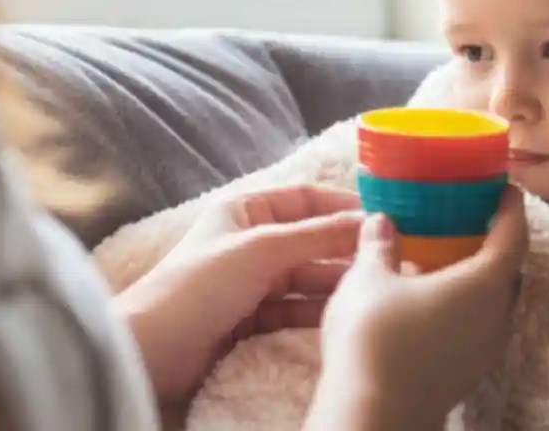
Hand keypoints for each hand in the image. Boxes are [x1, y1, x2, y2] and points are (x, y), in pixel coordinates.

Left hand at [114, 185, 363, 406]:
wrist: (153, 350)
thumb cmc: (198, 286)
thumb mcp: (262, 250)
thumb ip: (317, 235)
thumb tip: (371, 220)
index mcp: (244, 209)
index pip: (306, 198)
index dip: (344, 205)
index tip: (388, 216)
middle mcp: (249, 240)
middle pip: (311, 239)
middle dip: (347, 249)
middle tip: (395, 259)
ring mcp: (251, 281)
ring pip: (307, 277)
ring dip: (339, 282)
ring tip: (378, 290)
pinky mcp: (251, 319)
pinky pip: (295, 309)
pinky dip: (319, 311)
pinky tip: (346, 314)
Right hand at [305, 185, 527, 430]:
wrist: (372, 416)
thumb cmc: (376, 337)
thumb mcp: (367, 278)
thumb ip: (379, 245)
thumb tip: (382, 221)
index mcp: (484, 284)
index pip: (513, 236)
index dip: (511, 209)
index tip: (505, 189)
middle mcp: (497, 317)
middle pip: (509, 271)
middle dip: (494, 243)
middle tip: (469, 220)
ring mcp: (485, 351)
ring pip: (494, 304)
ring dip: (477, 279)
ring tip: (444, 259)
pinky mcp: (467, 373)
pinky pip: (477, 327)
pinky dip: (464, 306)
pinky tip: (429, 301)